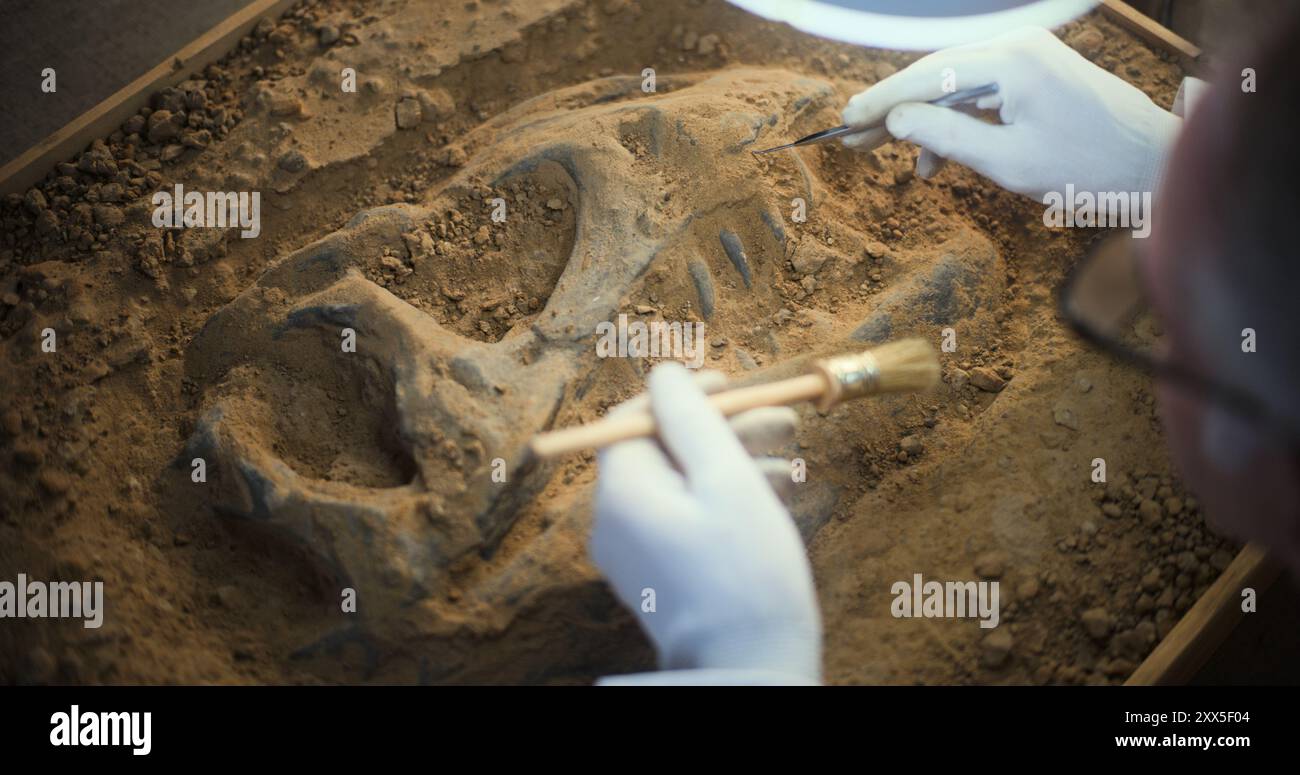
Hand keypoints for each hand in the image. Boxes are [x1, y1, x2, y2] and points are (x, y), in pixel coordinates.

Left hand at [590, 363, 821, 680]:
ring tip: (791, 453)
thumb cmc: (745, 571)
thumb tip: (664, 373)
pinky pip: (682, 516)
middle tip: (782, 418)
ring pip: (679, 482)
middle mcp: (613, 520)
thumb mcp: (725, 477)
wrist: (750, 667)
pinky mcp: (656, 574)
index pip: (633, 417)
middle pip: (660, 449)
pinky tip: (771, 490)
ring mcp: (632, 552)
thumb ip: (691, 416)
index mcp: (620, 491)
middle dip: (721, 427)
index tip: (731, 384)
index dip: (682, 395)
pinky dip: (721, 497)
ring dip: (732, 460)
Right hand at [842, 27, 1181, 199]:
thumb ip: (946, 137)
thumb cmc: (1088, 168)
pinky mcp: (1037, 74)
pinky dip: (954, 121)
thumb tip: (896, 121)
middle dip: (894, 109)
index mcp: (1011, 61)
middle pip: (936, 74)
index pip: (926, 75)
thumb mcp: (1007, 162)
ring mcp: (1029, 57)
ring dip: (922, 120)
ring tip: (886, 153)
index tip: (846, 119)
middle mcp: (1018, 46)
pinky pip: (980, 93)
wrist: (1154, 165)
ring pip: (955, 84)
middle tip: (853, 138)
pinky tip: (935, 158)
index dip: (881, 99)